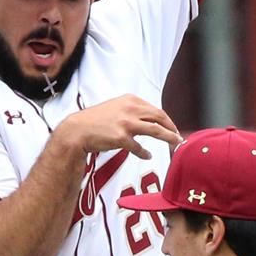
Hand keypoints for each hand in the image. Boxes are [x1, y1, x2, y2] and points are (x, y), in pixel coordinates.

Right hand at [59, 94, 181, 157]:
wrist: (77, 130)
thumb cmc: (95, 121)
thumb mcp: (115, 108)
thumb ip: (131, 111)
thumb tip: (148, 121)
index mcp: (130, 100)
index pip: (155, 109)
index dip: (166, 119)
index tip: (172, 127)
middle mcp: (130, 109)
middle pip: (160, 117)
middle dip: (172, 127)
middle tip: (178, 137)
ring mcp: (126, 123)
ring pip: (156, 130)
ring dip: (169, 138)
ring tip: (176, 144)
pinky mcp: (121, 138)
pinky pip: (139, 147)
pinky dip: (145, 153)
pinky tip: (147, 156)